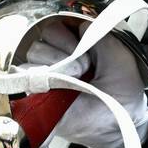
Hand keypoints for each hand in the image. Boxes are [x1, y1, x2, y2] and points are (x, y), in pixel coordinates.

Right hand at [24, 19, 147, 147]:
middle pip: (43, 36)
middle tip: (82, 66)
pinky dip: (38, 78)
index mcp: (79, 43)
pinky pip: (24, 77)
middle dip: (62, 48)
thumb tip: (82, 24)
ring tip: (73, 78)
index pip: (60, 24)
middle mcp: (60, 57)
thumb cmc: (123, 90)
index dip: (69, 32)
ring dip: (54, 62)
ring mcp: (48, 75)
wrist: (118, 122)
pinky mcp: (38, 95)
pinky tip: (56, 85)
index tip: (83, 43)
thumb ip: (101, 35)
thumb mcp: (119, 55)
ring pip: (33, 53)